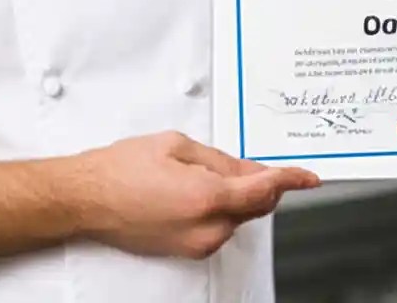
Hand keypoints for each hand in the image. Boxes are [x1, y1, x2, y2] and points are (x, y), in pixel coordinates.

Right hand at [68, 131, 318, 259]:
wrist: (87, 199)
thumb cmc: (120, 171)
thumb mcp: (175, 146)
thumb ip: (220, 159)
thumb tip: (248, 169)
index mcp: (206, 197)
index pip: (264, 189)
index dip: (290, 179)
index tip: (308, 177)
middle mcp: (206, 228)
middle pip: (255, 206)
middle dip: (258, 183)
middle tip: (244, 162)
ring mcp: (197, 244)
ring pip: (237, 217)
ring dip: (235, 196)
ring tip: (199, 172)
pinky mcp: (187, 251)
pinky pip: (219, 227)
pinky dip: (220, 209)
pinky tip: (195, 190)